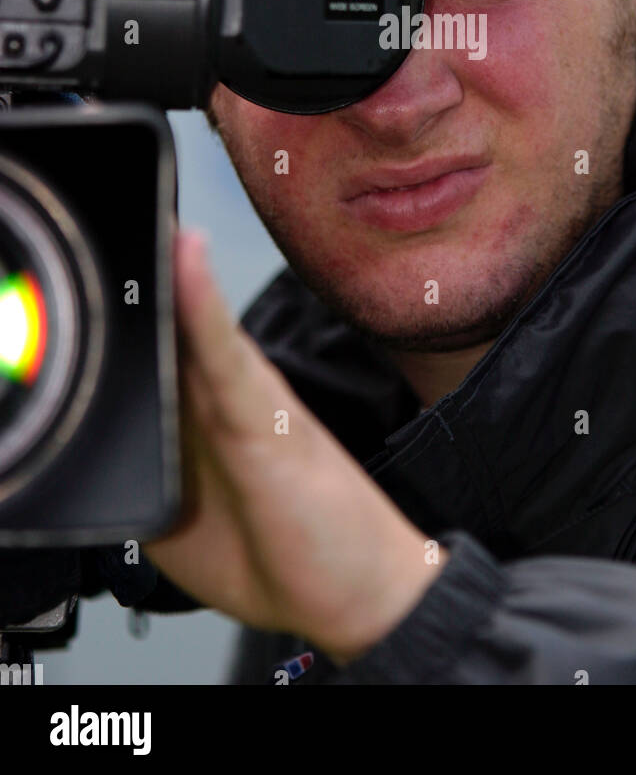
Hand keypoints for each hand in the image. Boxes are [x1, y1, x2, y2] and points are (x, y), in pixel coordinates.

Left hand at [144, 228, 444, 663]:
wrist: (358, 591)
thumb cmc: (291, 551)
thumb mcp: (185, 526)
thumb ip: (147, 482)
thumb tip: (99, 460)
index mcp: (206, 417)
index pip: (159, 348)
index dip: (134, 307)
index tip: (113, 263)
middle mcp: (227, 396)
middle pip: (172, 325)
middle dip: (145, 279)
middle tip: (123, 226)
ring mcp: (248, 400)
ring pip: (195, 325)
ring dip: (168, 273)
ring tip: (147, 222)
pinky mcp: (266, 416)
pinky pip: (226, 355)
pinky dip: (203, 308)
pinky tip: (189, 262)